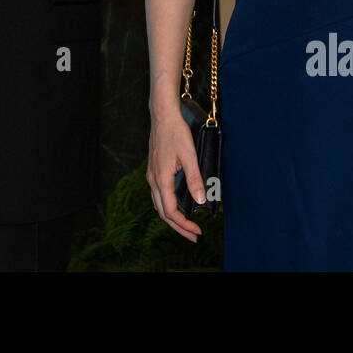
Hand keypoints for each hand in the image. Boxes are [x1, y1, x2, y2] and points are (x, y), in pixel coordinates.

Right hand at [146, 104, 203, 242]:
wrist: (162, 116)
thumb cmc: (176, 133)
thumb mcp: (189, 155)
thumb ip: (194, 179)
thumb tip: (200, 200)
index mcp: (161, 179)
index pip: (171, 211)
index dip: (184, 224)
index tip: (198, 231)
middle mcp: (153, 180)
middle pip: (163, 212)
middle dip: (178, 227)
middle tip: (194, 236)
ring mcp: (152, 176)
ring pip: (159, 205)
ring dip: (172, 218)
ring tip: (186, 226)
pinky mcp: (154, 171)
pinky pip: (158, 196)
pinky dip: (168, 207)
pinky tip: (178, 206)